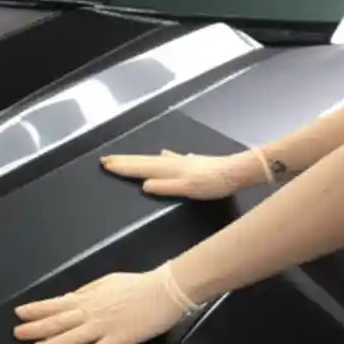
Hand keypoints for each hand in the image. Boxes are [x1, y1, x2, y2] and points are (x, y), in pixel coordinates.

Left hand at [13, 265, 199, 343]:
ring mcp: (104, 327)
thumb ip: (86, 292)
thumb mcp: (105, 282)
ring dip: (54, 343)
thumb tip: (70, 299)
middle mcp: (91, 313)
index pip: (55, 304)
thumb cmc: (136, 285)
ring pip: (73, 337)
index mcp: (87, 299)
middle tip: (17, 333)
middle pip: (58, 322)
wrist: (165, 290)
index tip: (19, 313)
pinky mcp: (120, 339)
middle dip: (36, 328)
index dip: (36, 310)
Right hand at [102, 149, 265, 199]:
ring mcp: (181, 161)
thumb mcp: (189, 189)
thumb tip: (144, 184)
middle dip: (124, 161)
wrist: (238, 171)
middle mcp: (172, 163)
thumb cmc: (214, 184)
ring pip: (153, 159)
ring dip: (137, 159)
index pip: (141, 168)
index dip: (123, 168)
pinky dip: (162, 157)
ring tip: (124, 158)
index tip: (106, 165)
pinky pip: (170, 159)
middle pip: (143, 161)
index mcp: (169, 170)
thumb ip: (166, 187)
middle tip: (105, 159)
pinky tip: (162, 153)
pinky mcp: (191, 163)